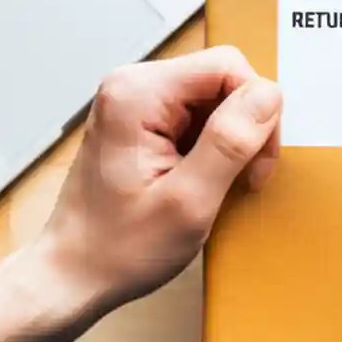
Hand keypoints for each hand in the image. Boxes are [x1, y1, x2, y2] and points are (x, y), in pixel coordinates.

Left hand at [40, 46, 281, 314]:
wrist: (72, 275)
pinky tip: (202, 180)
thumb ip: (230, 142)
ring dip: (231, 141)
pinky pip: (198, 115)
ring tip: (216, 185)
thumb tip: (269, 94)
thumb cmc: (119, 249)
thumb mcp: (189, 202)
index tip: (253, 165)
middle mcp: (133, 85)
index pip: (228, 66)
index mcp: (138, 94)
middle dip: (246, 127)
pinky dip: (213, 147)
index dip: (257, 112)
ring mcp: (134, 101)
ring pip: (215, 97)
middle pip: (223, 79)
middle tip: (242, 179)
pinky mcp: (141, 119)